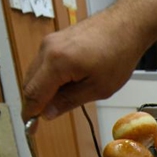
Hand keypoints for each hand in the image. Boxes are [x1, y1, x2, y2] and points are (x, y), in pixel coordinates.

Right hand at [21, 9, 149, 120]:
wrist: (126, 28)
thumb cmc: (118, 55)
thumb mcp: (98, 88)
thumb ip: (69, 101)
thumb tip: (48, 113)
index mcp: (57, 63)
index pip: (34, 94)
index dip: (30, 113)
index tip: (30, 128)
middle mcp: (47, 50)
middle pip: (30, 83)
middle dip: (36, 102)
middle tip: (46, 117)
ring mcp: (50, 42)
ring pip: (36, 73)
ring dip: (43, 89)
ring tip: (62, 101)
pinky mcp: (55, 39)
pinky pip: (44, 63)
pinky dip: (49, 77)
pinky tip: (65, 85)